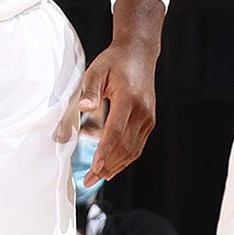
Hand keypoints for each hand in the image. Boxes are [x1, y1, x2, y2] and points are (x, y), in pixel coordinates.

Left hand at [68, 35, 159, 187]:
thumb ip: (90, 90)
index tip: (93, 169)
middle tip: (89, 180)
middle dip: (107, 166)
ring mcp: (148, 118)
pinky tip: (113, 167)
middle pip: (124, 146)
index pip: (116, 133)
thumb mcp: (97, 70)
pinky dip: (125, 159)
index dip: (104, 153)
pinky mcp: (149, 121)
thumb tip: (84, 108)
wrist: (138, 53)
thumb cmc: (114, 61)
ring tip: (98, 178)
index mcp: (128, 99)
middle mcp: (142, 112)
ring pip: (133, 150)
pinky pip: (138, 145)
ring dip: (116, 166)